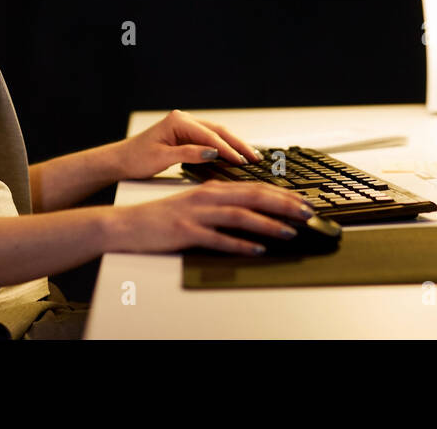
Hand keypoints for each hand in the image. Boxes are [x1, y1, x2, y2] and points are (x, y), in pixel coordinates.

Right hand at [106, 182, 316, 254]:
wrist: (129, 224)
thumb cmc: (164, 216)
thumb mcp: (196, 202)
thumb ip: (222, 202)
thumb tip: (251, 207)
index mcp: (212, 188)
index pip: (255, 187)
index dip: (282, 194)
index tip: (303, 201)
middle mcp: (207, 197)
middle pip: (253, 197)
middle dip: (284, 205)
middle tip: (307, 213)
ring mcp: (197, 214)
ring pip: (240, 216)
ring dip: (268, 224)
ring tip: (290, 232)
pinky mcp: (186, 233)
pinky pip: (218, 239)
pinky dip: (240, 244)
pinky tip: (256, 249)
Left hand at [116, 108, 262, 179]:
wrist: (119, 161)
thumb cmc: (135, 160)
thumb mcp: (162, 159)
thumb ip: (188, 154)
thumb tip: (213, 153)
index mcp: (177, 121)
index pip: (210, 136)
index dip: (228, 149)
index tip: (241, 161)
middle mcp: (183, 119)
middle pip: (218, 131)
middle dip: (238, 144)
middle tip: (255, 158)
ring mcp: (185, 126)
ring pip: (216, 134)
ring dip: (233, 145)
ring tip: (251, 156)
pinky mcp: (185, 135)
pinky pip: (209, 139)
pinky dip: (223, 147)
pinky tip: (235, 154)